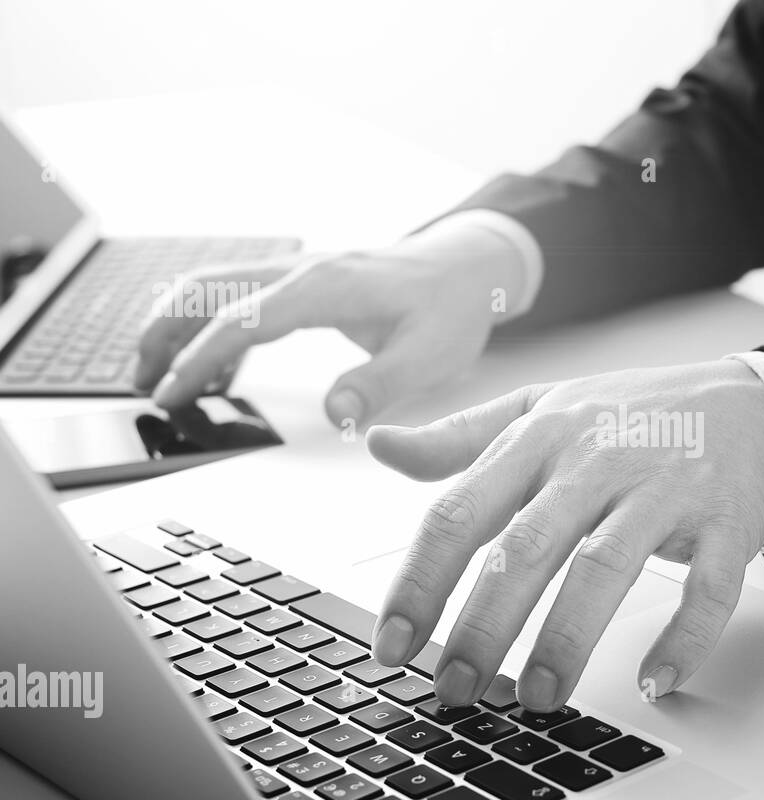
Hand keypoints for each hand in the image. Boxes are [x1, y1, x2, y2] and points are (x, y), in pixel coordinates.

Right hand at [134, 226, 524, 425]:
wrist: (471, 266)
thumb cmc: (452, 307)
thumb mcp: (429, 356)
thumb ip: (379, 385)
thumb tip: (336, 416)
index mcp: (324, 288)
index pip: (240, 321)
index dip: (198, 359)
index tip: (171, 394)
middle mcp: (303, 269)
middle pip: (208, 291)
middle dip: (164, 334)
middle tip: (139, 383)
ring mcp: (300, 270)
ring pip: (216, 286)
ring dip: (178, 324)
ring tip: (155, 372)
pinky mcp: (305, 281)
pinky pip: (242, 295)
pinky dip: (213, 325)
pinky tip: (214, 366)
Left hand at [365, 360, 763, 710]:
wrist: (749, 402)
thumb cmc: (633, 415)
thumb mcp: (541, 410)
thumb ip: (461, 436)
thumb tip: (381, 445)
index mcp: (539, 440)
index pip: (461, 512)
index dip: (420, 583)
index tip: (392, 647)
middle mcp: (595, 463)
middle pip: (525, 547)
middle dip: (482, 626)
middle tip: (456, 688)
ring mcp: (662, 491)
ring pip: (605, 568)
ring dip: (566, 639)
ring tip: (537, 697)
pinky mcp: (724, 521)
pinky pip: (706, 588)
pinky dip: (683, 638)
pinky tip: (656, 680)